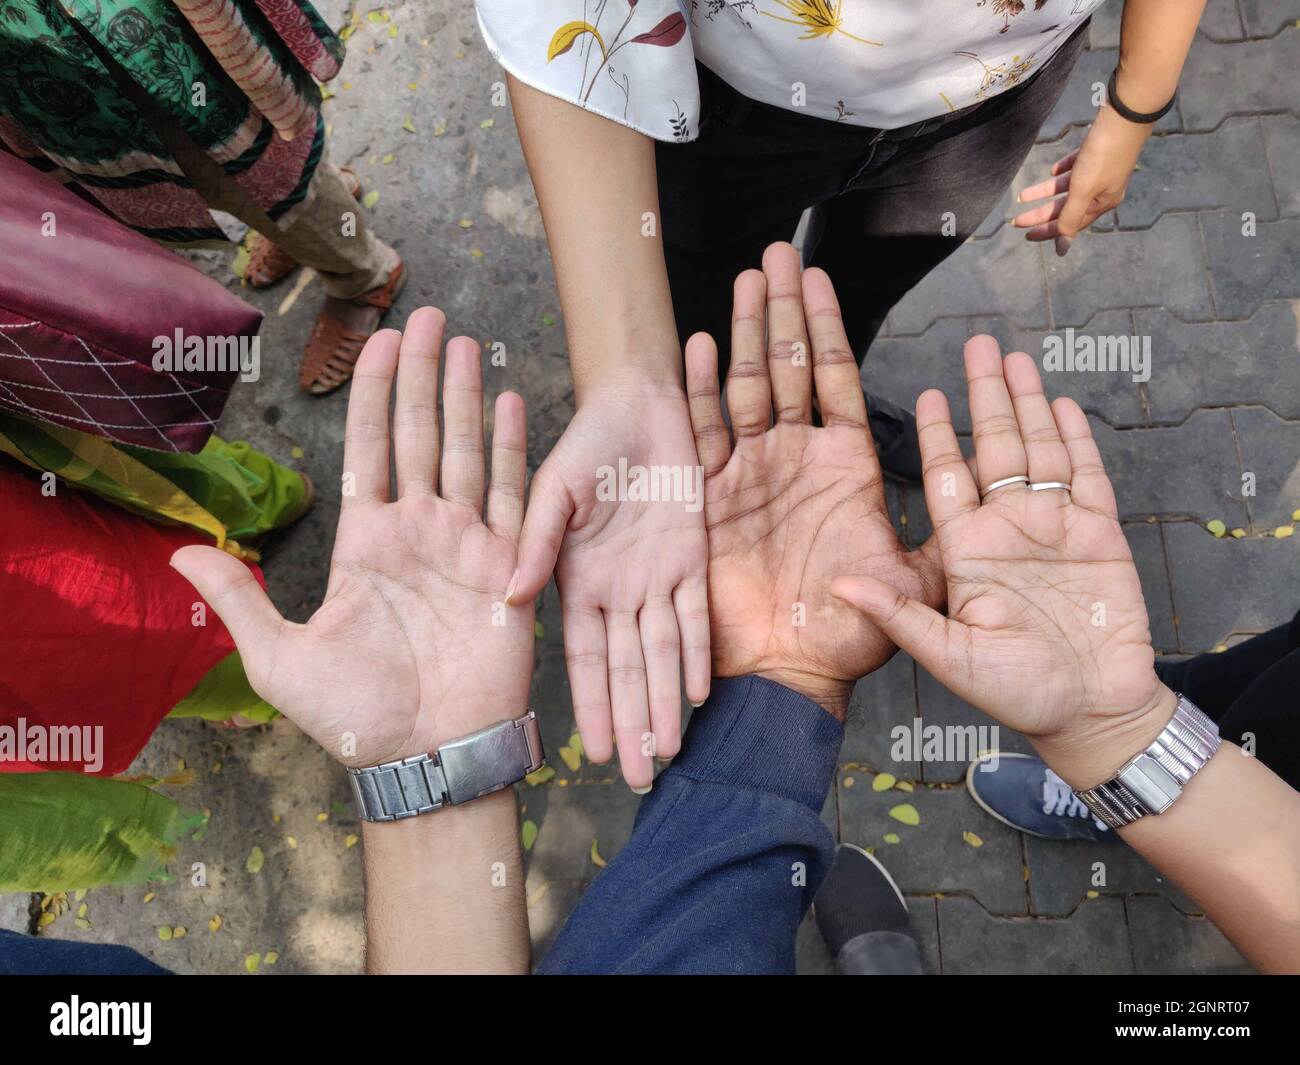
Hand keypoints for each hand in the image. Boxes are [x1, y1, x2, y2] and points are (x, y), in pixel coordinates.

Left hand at [171, 308, 533, 767]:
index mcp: (367, 544)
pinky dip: (514, 451)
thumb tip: (181, 552)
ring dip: (466, 397)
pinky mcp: (509, 568)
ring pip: (466, 453)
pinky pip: (514, 498)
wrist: (427, 758)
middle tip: (425, 315)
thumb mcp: (280, 661)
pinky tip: (512, 404)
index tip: (376, 340)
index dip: (375, 395)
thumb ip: (238, 601)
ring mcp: (466, 546)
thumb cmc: (356, 716)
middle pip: (420, 435)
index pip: (370, 451)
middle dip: (422, 374)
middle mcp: (419, 532)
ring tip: (465, 341)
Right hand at [507, 383, 709, 789]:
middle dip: (633, 722)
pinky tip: (698, 696)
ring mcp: (657, 579)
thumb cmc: (586, 445)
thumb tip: (510, 598)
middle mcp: (618, 592)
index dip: (592, 706)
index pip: (586, 659)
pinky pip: (696, 615)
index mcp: (577, 582)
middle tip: (641, 778)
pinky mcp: (693, 559)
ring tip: (670, 753)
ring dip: (666, 701)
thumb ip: (536, 543)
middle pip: (628, 670)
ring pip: (662, 654)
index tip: (594, 754)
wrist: (637, 408)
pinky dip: (697, 654)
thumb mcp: (551, 489)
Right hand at [683, 243, 941, 717]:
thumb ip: (943, 545)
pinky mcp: (711, 498)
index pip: (836, 379)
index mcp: (842, 466)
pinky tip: (700, 344)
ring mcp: (749, 473)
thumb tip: (989, 505)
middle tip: (778, 253)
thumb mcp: (914, 585)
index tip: (822, 280)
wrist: (785, 674)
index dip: (826, 329)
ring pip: (745, 387)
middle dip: (783, 309)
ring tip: (745, 279)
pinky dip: (699, 390)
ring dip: (745, 333)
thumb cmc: (846, 637)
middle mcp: (794, 459)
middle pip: (787, 366)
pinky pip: (703, 434)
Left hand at [832, 336, 1171, 786]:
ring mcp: (1053, 527)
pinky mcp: (1099, 534)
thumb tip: (840, 583)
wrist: (1091, 712)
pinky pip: (1086, 474)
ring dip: (1028, 404)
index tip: (925, 394)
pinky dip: (1077, 438)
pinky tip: (1062, 403)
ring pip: (1038, 449)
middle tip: (976, 345)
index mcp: (966, 551)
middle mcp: (1005, 529)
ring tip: (1014, 359)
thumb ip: (898, 614)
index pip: (947, 477)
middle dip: (984, 396)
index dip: (937, 435)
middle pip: (992, 447)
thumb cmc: (1017, 693)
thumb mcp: (949, 654)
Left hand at [1014, 104, 1152, 255]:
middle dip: (1041, 214)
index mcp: (1102, 203)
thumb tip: (1062, 249)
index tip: (1025, 235)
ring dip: (1045, 192)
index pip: (1070, 224)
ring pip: (1067, 187)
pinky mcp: (1096, 151)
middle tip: (1016, 221)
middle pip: (1066, 208)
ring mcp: (1100, 170)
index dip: (1048, 231)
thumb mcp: (1084, 189)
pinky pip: (1075, 167)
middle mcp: (1103, 190)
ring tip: (1022, 196)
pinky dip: (1062, 171)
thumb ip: (1070, 218)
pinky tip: (1051, 171)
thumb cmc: (1104, 153)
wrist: (1126, 112)